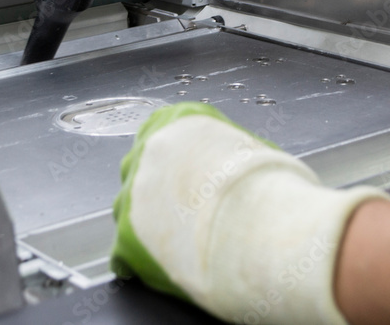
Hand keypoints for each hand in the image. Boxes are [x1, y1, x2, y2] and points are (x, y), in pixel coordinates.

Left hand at [111, 102, 389, 324]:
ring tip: (179, 240)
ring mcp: (132, 193)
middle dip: (159, 189)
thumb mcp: (252, 149)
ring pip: (128, 208)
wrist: (259, 222)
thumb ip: (229, 153)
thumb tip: (243, 167)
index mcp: (176, 123)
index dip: (178, 160)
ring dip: (148, 223)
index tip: (189, 174)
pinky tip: (161, 267)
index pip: (162, 133)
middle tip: (187, 210)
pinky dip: (138, 262)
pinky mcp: (127, 236)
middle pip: (141, 169)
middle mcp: (147, 152)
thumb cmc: (267, 183)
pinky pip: (122, 252)